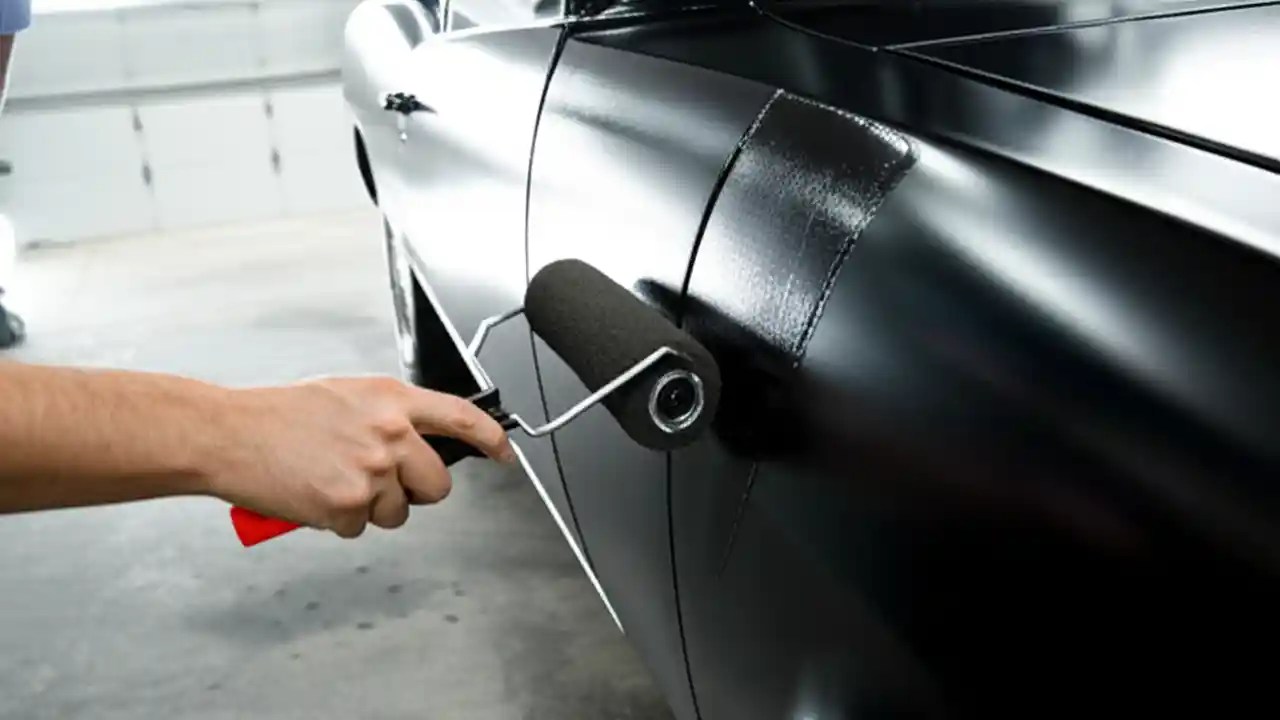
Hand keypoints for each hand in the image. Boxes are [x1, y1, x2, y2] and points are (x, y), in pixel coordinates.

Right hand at [206, 377, 515, 537]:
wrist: (229, 434)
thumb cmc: (277, 415)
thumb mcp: (345, 396)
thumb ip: (386, 416)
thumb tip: (412, 443)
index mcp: (392, 399)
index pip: (462, 418)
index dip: (492, 439)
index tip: (504, 454)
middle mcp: (390, 433)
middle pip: (438, 483)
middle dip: (416, 491)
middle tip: (382, 484)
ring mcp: (372, 471)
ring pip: (398, 512)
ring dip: (372, 508)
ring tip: (332, 482)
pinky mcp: (349, 505)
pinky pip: (361, 528)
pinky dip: (339, 521)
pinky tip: (315, 496)